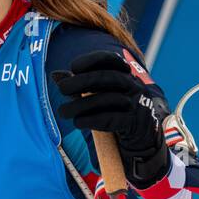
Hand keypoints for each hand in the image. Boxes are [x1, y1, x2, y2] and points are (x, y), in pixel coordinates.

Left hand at [53, 50, 169, 189]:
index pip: (110, 60)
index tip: (73, 67)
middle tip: (62, 89)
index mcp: (125, 75)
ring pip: (108, 98)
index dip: (91, 60)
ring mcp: (136, 104)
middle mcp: (133, 86)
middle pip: (107, 77)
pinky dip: (92, 120)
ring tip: (63, 112)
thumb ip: (81, 85)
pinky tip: (78, 122)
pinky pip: (113, 119)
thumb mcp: (101, 95)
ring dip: (81, 105)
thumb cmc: (116, 112)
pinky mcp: (135, 123)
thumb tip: (55, 75)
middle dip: (81, 81)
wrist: (142, 138)